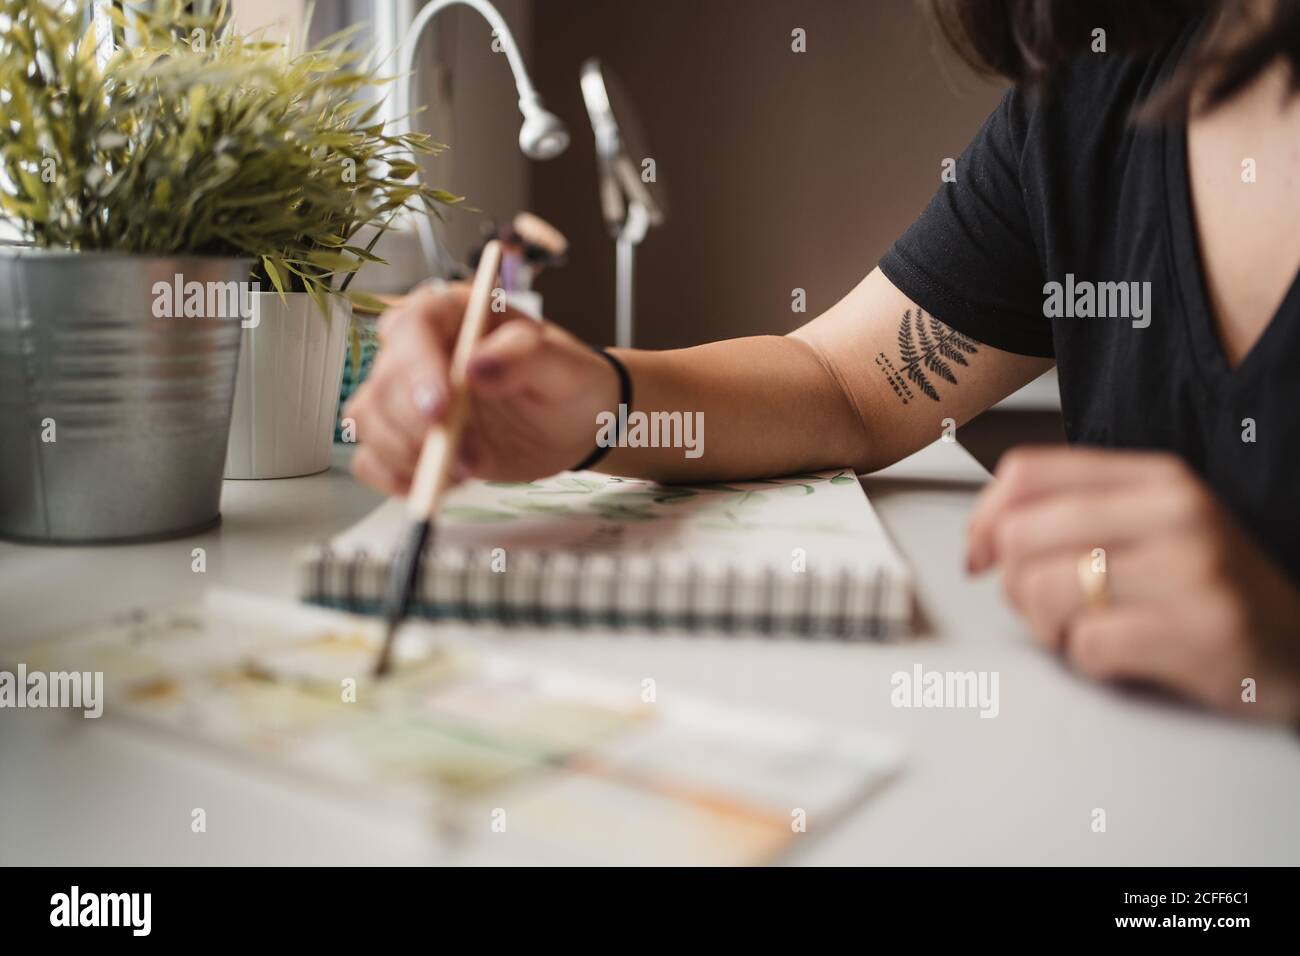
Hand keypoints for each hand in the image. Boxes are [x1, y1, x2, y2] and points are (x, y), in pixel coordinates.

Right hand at [342, 283, 618, 494]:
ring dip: (408, 455)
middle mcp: (419, 349)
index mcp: (452, 313)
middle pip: (384, 381)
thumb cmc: (566, 383)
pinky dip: (395, 478)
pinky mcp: (403, 436)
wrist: (571, 426)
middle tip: (468, 455)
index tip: (441, 409)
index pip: (413, 326)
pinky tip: (440, 482)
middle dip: (418, 427)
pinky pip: (369, 458)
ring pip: (368, 420)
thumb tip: (474, 367)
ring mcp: (405, 394)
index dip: (417, 368)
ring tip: (467, 468)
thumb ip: (525, 357)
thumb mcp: (562, 365)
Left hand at [966, 446, 1299, 721]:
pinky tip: (1124, 655)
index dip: (983, 519)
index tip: (979, 554)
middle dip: (1016, 584)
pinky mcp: (1198, 632)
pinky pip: (1085, 645)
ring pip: (1041, 590)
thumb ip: (1071, 514)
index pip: (1026, 473)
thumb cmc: (1211, 590)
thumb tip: (981, 537)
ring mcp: (1190, 570)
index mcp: (1155, 477)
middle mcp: (1173, 512)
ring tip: (1089, 629)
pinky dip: (1089, 660)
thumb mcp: (1151, 527)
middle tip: (1049, 605)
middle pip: (1021, 535)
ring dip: (1048, 626)